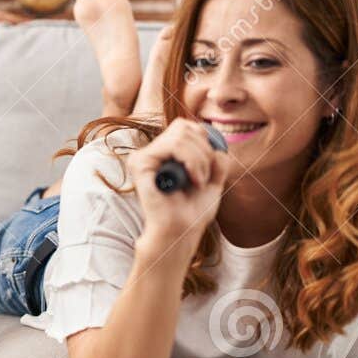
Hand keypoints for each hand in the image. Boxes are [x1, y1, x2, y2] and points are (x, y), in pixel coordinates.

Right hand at [126, 117, 232, 251]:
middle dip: (205, 151)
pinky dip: (191, 162)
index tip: (211, 165)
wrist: (182, 231)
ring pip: (181, 135)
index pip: (185, 126)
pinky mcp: (140, 163)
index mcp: (164, 154)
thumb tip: (217, 146)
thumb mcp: (213, 179)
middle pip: (184, 127)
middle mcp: (151, 152)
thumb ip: (217, 159)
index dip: (204, 139)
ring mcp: (143, 157)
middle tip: (205, 177)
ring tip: (199, 181)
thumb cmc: (193, 211)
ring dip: (200, 159)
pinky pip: (172, 146)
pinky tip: (192, 181)